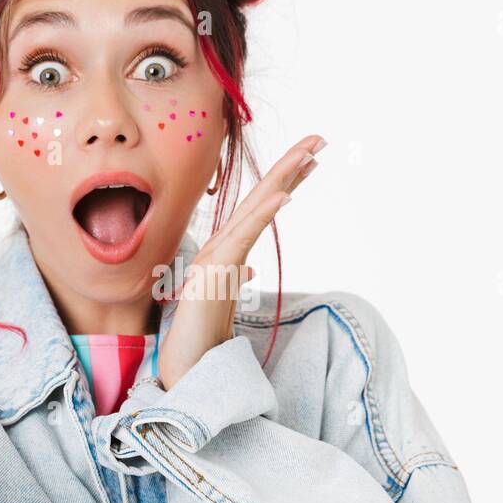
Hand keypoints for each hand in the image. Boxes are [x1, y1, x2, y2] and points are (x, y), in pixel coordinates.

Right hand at [156, 133, 325, 390]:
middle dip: (291, 165)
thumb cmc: (200, 336)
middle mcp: (222, 246)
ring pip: (255, 208)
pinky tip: (284, 195)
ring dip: (283, 177)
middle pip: (261, 197)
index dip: (286, 180)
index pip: (263, 207)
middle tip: (319, 138)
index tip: (311, 158)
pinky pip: (244, 236)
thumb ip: (236, 280)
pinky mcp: (215, 270)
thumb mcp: (226, 303)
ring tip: (309, 154)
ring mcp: (217, 255)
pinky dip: (264, 213)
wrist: (183, 365)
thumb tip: (250, 268)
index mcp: (229, 250)